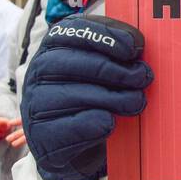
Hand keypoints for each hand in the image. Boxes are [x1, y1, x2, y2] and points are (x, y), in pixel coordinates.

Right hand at [20, 15, 152, 179]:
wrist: (73, 148)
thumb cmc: (92, 99)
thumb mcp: (101, 70)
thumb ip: (116, 54)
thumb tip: (139, 54)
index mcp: (54, 46)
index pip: (79, 31)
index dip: (110, 38)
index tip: (135, 50)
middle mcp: (40, 69)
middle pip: (86, 64)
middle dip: (122, 72)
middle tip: (144, 78)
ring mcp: (37, 102)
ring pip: (84, 95)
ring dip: (118, 99)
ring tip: (136, 103)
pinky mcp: (43, 134)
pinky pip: (77, 126)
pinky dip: (99, 123)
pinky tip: (110, 122)